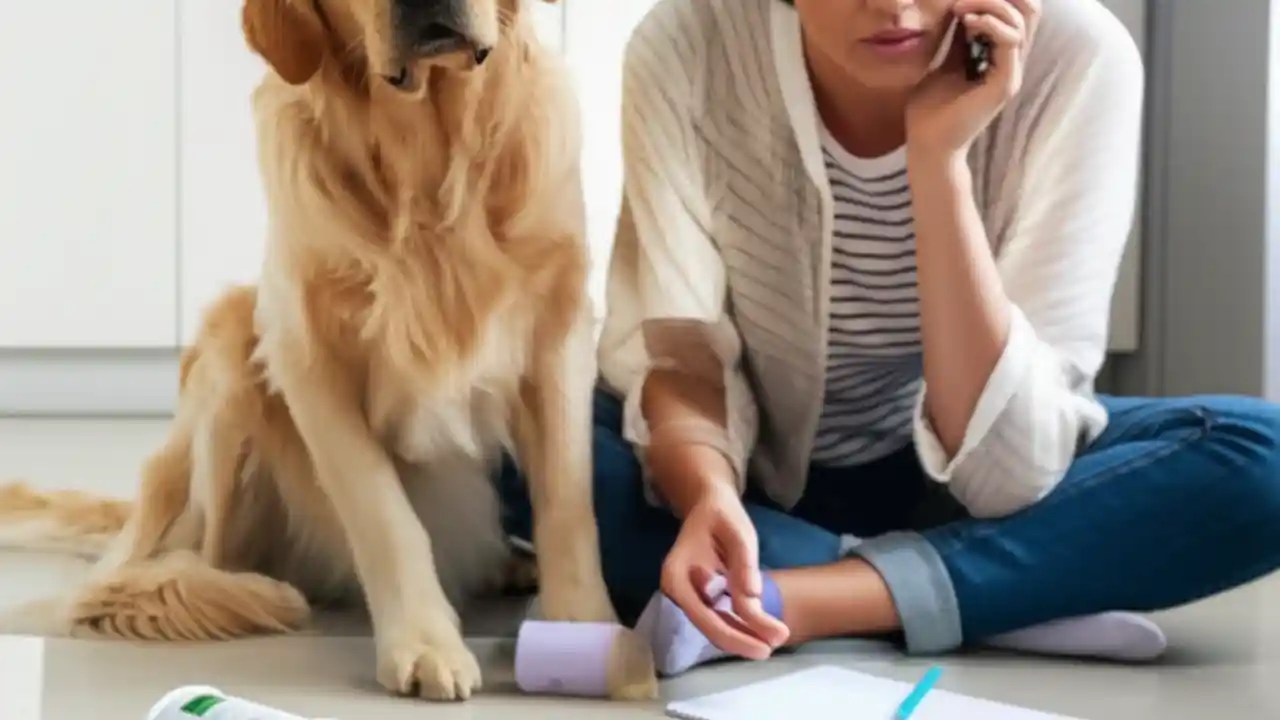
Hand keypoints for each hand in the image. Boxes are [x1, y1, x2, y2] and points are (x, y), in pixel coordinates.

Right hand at [660, 482, 789, 658]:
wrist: (709, 505)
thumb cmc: (721, 514)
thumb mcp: (737, 530)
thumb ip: (743, 562)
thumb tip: (752, 597)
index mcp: (676, 574)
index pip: (705, 616)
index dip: (736, 635)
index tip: (765, 645)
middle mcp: (678, 590)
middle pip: (709, 626)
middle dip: (742, 640)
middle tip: (775, 644)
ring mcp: (689, 595)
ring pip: (715, 626)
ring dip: (743, 636)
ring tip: (775, 638)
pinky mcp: (702, 596)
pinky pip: (719, 617)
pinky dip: (740, 625)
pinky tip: (762, 630)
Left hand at [906, 0, 1040, 161]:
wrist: (927, 144)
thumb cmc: (931, 109)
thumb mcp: (943, 62)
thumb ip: (956, 37)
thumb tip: (959, 7)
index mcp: (1000, 55)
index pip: (1018, 10)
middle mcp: (1012, 61)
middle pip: (1030, 10)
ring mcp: (1011, 72)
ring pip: (1022, 21)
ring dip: (991, 4)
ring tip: (959, 6)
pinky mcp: (1005, 84)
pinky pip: (1011, 42)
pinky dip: (990, 25)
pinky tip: (966, 22)